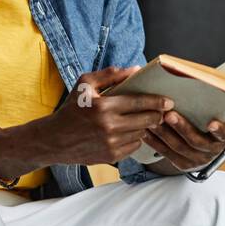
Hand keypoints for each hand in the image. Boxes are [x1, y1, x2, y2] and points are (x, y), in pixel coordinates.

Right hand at [32, 66, 171, 165]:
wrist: (55, 140)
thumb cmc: (71, 108)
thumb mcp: (85, 84)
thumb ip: (110, 75)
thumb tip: (136, 69)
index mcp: (104, 107)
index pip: (140, 103)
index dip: (158, 102)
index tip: (169, 101)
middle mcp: (109, 127)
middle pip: (146, 120)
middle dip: (157, 115)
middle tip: (162, 111)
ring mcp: (111, 144)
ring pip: (141, 133)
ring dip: (144, 126)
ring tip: (141, 120)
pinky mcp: (111, 156)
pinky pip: (134, 146)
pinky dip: (134, 139)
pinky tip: (127, 132)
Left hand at [142, 111, 224, 173]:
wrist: (204, 145)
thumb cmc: (209, 119)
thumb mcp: (219, 113)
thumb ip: (224, 105)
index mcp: (223, 136)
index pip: (223, 134)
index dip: (218, 129)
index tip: (212, 123)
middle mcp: (212, 151)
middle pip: (196, 141)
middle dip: (182, 127)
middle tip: (169, 114)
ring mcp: (197, 160)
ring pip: (178, 148)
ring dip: (164, 134)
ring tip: (152, 121)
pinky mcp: (183, 165)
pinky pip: (166, 154)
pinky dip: (155, 143)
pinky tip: (145, 132)